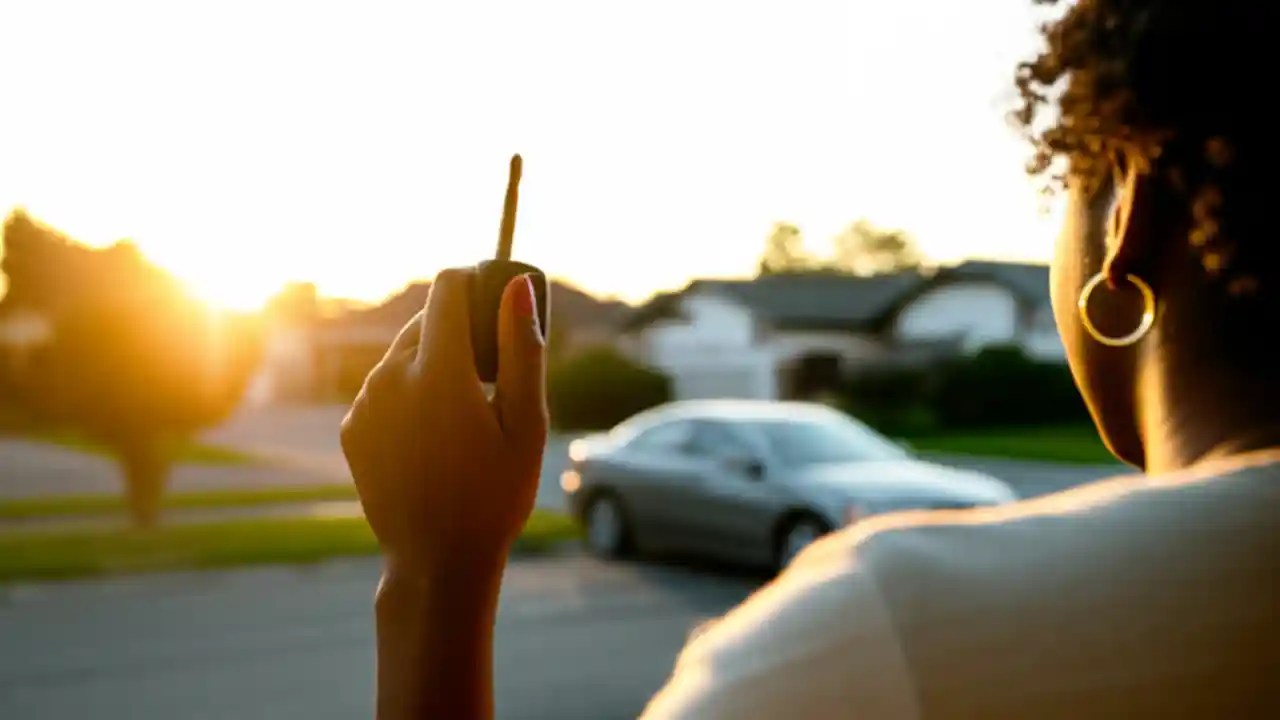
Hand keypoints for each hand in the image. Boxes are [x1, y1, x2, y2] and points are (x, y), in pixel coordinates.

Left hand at [340, 268, 547, 574]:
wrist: (437, 561)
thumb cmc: (494, 495)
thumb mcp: (526, 423)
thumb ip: (520, 349)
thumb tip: (517, 287)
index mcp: (438, 371)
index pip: (448, 289)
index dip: (476, 284)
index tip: (496, 305)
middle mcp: (390, 377)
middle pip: (426, 321)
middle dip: (460, 334)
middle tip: (492, 382)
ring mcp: (365, 403)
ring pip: (404, 356)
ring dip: (434, 366)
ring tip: (465, 419)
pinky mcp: (353, 427)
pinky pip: (384, 389)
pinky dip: (409, 397)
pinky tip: (434, 440)